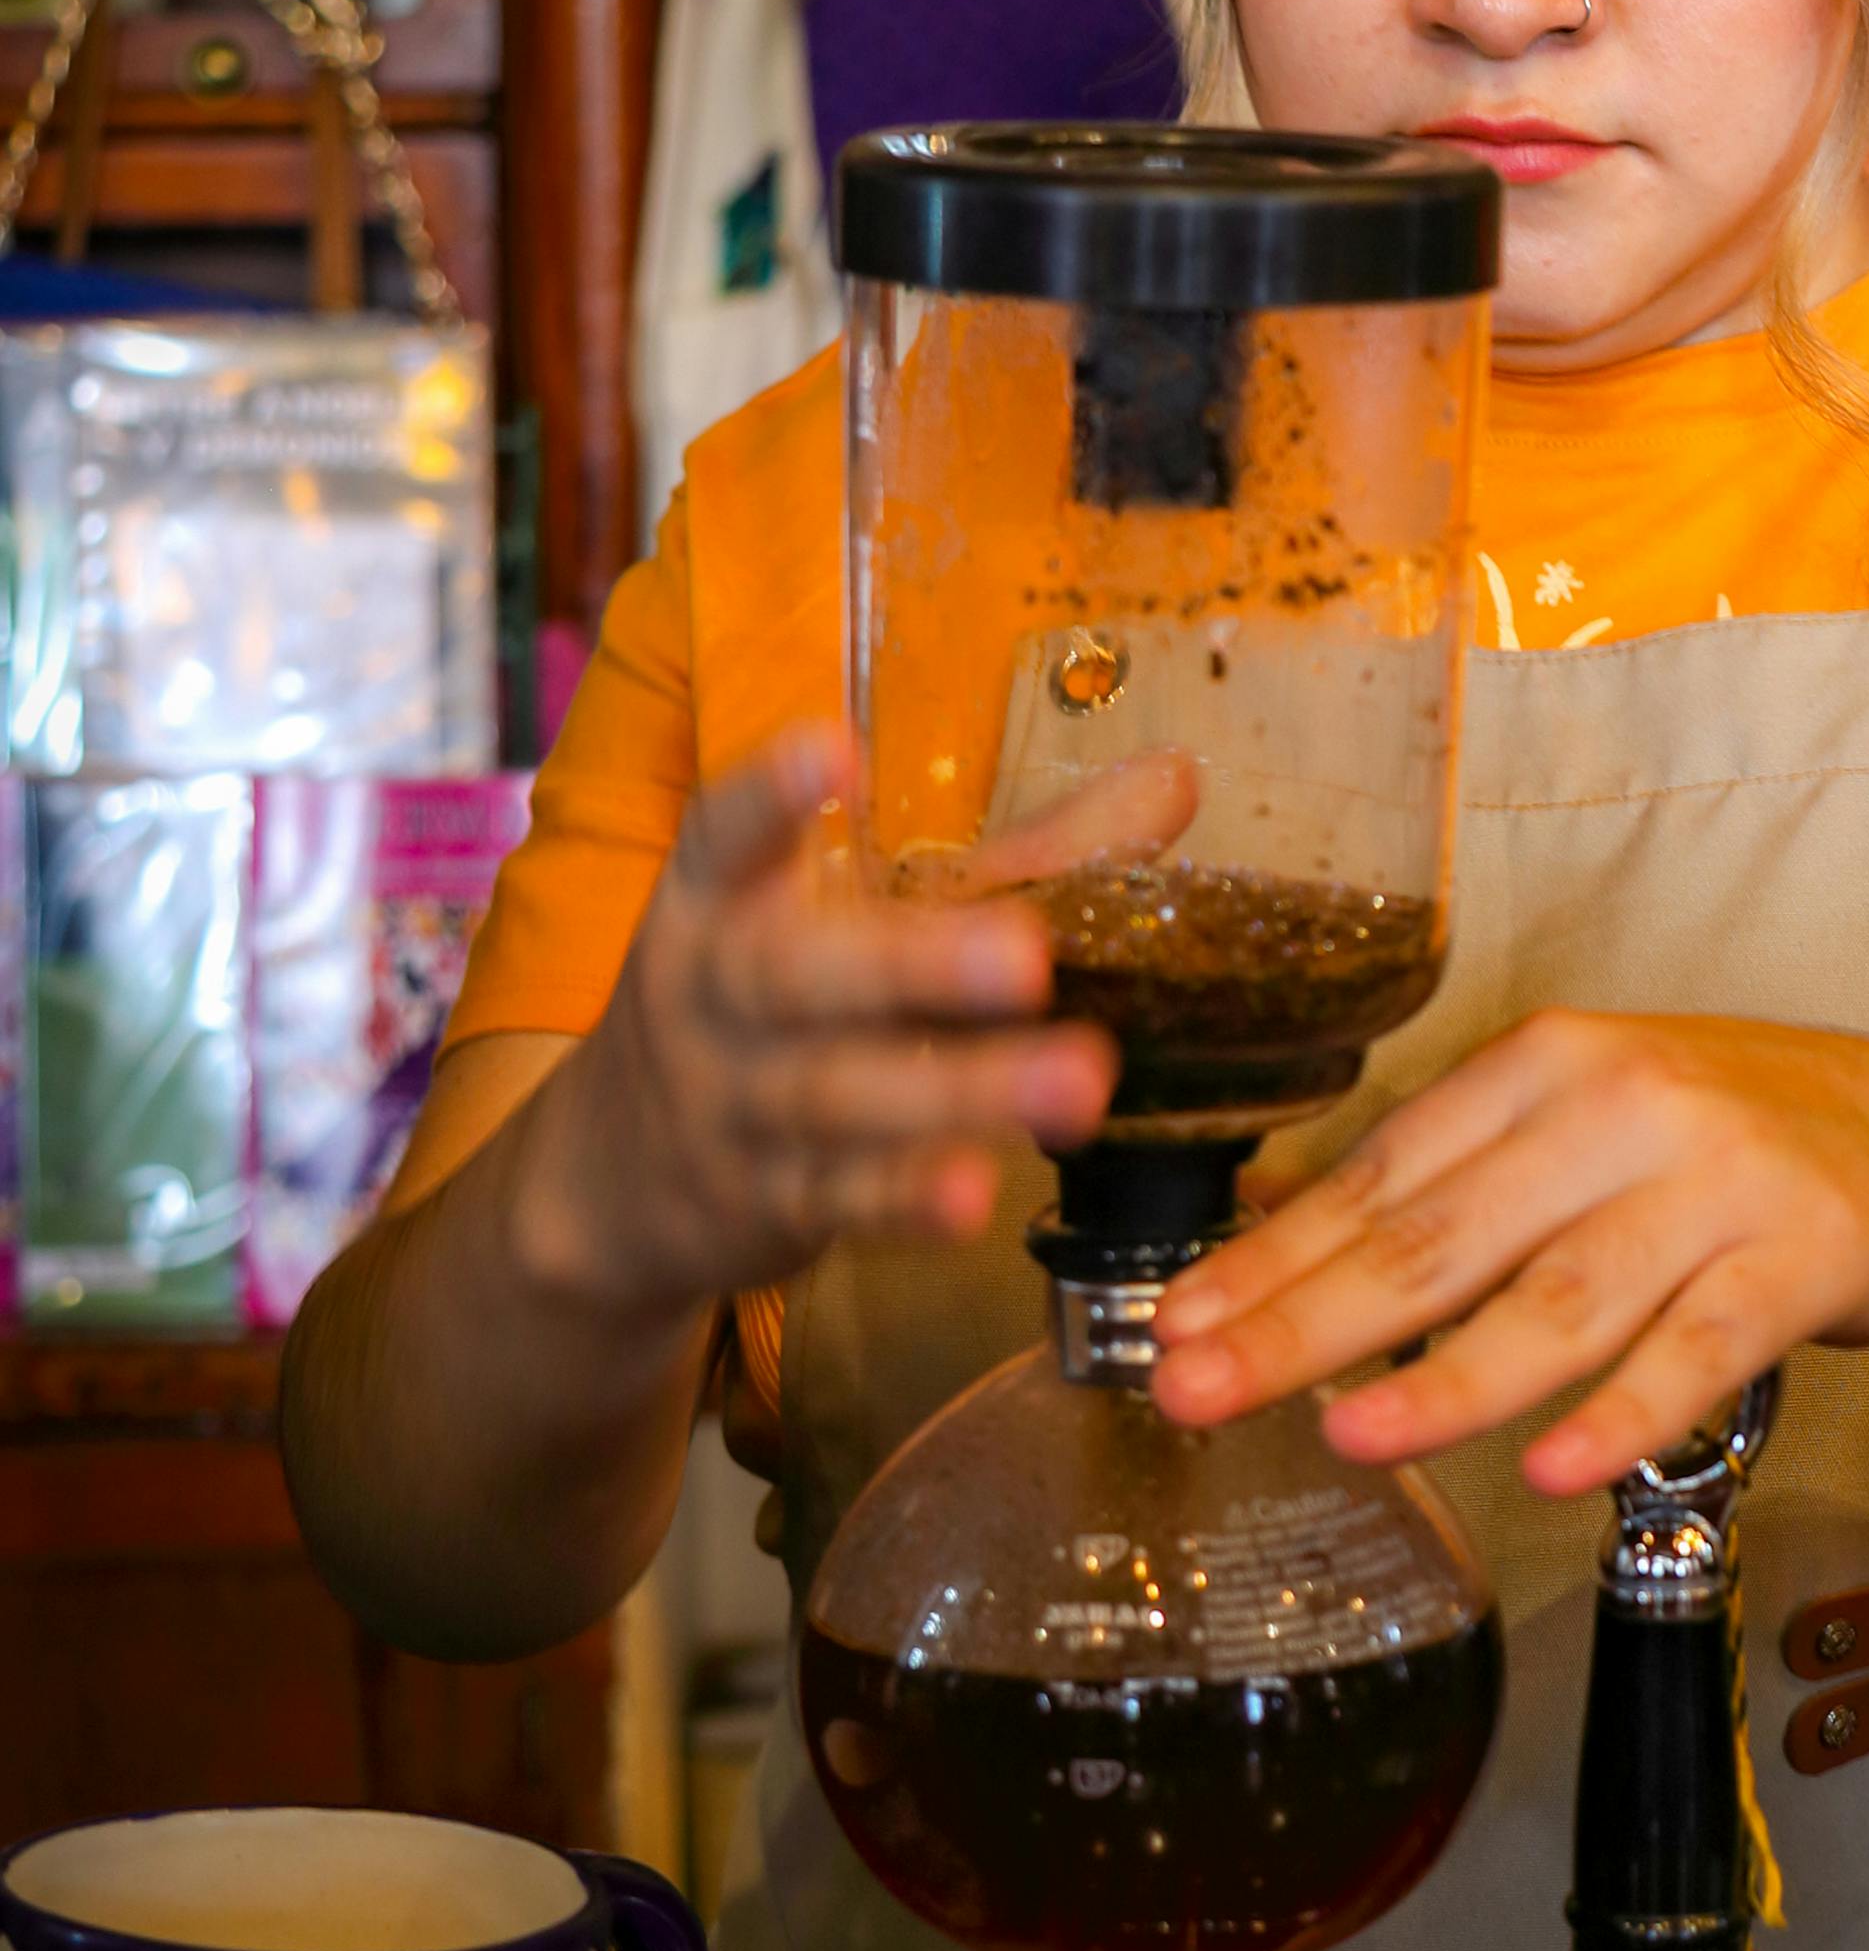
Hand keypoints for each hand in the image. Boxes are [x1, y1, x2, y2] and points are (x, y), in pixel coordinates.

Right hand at [515, 727, 1116, 1317]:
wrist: (607, 1179)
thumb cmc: (768, 1007)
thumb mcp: (848, 913)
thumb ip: (1018, 856)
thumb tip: (1178, 778)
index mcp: (715, 899)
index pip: (726, 833)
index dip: (768, 791)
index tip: (827, 747)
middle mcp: (711, 996)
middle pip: (799, 976)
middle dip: (913, 964)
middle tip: (1025, 956)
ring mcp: (731, 1106)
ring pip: (840, 1096)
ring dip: (961, 1093)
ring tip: (1076, 1081)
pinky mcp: (764, 1203)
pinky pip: (840, 1201)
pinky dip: (906, 1201)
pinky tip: (979, 1196)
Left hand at [1150, 1009, 1868, 1493]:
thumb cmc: (1698, 1143)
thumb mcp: (1562, 1119)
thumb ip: (1432, 1177)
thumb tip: (1261, 1233)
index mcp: (1542, 1066)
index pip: (1381, 1175)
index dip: (1270, 1257)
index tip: (1174, 1325)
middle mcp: (1620, 1109)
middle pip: (1444, 1234)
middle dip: (1308, 1322)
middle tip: (1201, 1388)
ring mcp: (1713, 1185)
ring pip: (1562, 1298)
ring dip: (1448, 1377)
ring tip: (1346, 1435)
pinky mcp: (1796, 1261)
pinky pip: (1697, 1350)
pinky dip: (1623, 1414)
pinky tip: (1552, 1470)